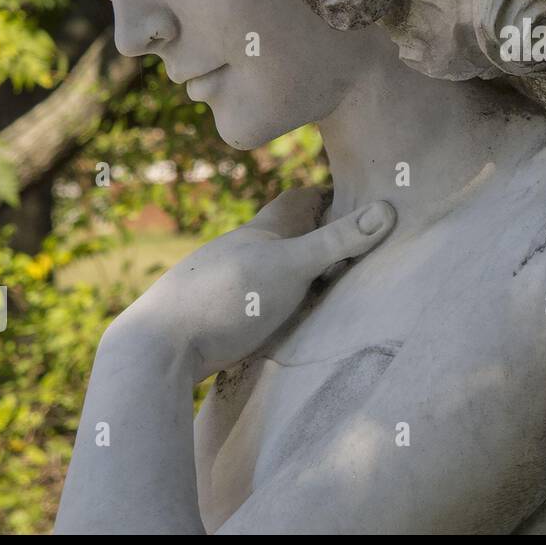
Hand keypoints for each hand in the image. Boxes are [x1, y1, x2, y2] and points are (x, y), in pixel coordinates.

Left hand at [109, 187, 394, 381]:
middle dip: (314, 235)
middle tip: (350, 244)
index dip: (326, 195)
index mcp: (261, 231)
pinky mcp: (216, 318)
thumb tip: (389, 209)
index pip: (298, 199)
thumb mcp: (292, 266)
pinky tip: (285, 321)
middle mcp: (242, 252)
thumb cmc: (227, 298)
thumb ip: (338, 241)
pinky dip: (277, 303)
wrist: (156, 348)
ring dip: (295, 273)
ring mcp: (225, 284)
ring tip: (325, 286)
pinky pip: (255, 302)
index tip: (354, 199)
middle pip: (284, 234)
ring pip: (268, 270)